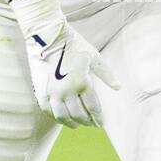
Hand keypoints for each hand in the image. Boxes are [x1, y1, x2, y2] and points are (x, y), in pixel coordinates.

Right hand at [9, 0, 118, 128]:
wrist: (48, 36)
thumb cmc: (74, 45)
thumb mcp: (94, 57)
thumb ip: (107, 75)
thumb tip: (118, 87)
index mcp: (82, 82)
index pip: (93, 108)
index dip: (98, 118)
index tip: (102, 123)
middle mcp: (67, 90)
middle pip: (79, 115)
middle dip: (87, 121)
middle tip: (92, 124)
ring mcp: (52, 92)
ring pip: (63, 116)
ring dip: (71, 123)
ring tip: (77, 124)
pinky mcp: (41, 90)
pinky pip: (48, 110)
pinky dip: (56, 117)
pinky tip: (62, 117)